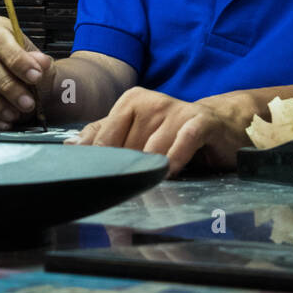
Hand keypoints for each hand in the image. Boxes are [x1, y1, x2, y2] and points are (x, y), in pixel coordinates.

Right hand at [0, 16, 53, 128]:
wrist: (20, 79)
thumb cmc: (27, 67)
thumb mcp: (39, 61)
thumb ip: (41, 63)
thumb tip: (41, 63)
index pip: (1, 41)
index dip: (18, 60)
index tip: (36, 77)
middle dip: (7, 85)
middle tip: (27, 103)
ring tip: (14, 115)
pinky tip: (3, 122)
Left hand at [67, 87, 250, 177]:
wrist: (221, 123)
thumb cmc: (174, 130)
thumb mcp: (137, 130)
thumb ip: (105, 134)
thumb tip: (70, 145)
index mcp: (131, 101)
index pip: (104, 138)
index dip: (101, 165)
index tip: (98, 185)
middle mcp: (152, 102)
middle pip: (127, 148)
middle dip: (129, 171)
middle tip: (130, 190)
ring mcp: (177, 109)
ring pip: (153, 149)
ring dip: (151, 172)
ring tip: (151, 187)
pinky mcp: (200, 121)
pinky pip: (183, 141)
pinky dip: (175, 159)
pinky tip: (171, 172)